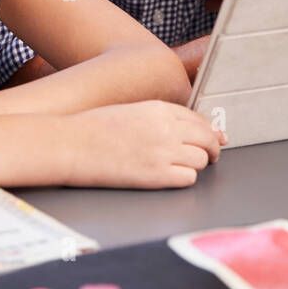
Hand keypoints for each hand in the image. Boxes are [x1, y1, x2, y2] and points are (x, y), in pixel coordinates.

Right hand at [63, 101, 225, 188]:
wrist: (71, 144)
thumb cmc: (92, 128)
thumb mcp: (129, 112)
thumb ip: (156, 119)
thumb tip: (180, 129)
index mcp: (159, 109)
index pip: (197, 119)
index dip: (209, 131)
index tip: (216, 138)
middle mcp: (166, 127)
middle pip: (207, 138)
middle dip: (212, 149)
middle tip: (212, 156)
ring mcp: (163, 151)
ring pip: (201, 159)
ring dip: (196, 165)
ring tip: (184, 167)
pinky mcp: (156, 175)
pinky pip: (188, 178)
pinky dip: (184, 179)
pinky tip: (172, 178)